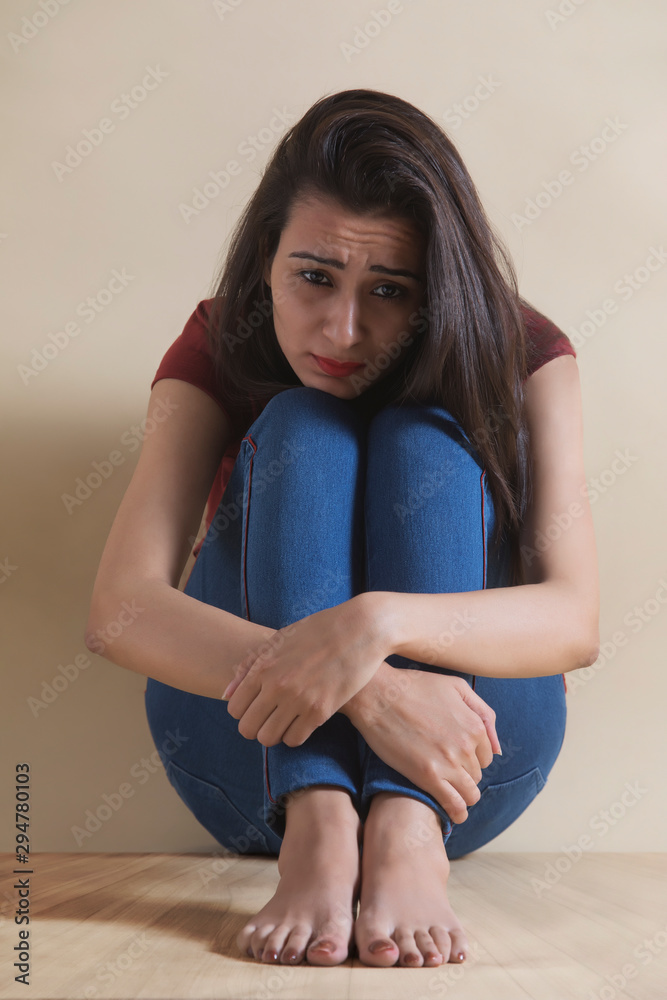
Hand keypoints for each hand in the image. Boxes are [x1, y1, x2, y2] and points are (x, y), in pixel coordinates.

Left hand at [224, 594, 389, 747]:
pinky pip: (294, 739)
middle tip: (270, 718)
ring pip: (268, 739)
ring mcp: (299, 700)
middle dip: (255, 726)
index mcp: (263, 666)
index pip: (234, 708)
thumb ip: (249, 666)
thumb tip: (225, 693)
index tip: (257, 706)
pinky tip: (303, 721)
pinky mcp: (321, 711)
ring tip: (286, 721)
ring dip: (274, 733)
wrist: (361, 629)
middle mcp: (277, 685)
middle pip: (247, 729)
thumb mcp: (280, 640)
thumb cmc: (318, 630)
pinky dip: (295, 734)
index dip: (243, 711)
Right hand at [343, 662, 500, 823]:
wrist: (378, 695)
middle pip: (476, 774)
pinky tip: (454, 815)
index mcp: (474, 725)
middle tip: (444, 768)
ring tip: (450, 793)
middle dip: (464, 773)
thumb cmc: (414, 686)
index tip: (456, 757)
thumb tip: (498, 749)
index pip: (486, 757)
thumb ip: (484, 713)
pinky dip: (457, 813)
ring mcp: (448, 763)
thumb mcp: (456, 686)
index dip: (471, 758)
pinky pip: (453, 804)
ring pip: (470, 793)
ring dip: (463, 795)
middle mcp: (466, 746)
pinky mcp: (428, 776)